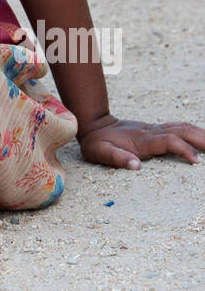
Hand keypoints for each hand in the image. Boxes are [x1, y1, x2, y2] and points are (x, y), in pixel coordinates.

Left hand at [79, 115, 204, 168]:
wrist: (95, 125)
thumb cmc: (97, 142)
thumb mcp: (99, 152)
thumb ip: (116, 158)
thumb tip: (135, 166)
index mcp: (142, 140)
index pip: (168, 141)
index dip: (183, 149)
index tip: (196, 162)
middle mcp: (151, 132)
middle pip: (181, 130)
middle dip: (201, 139)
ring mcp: (155, 129)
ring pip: (182, 127)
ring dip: (200, 133)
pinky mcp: (156, 130)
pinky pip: (178, 127)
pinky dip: (193, 131)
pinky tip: (202, 138)